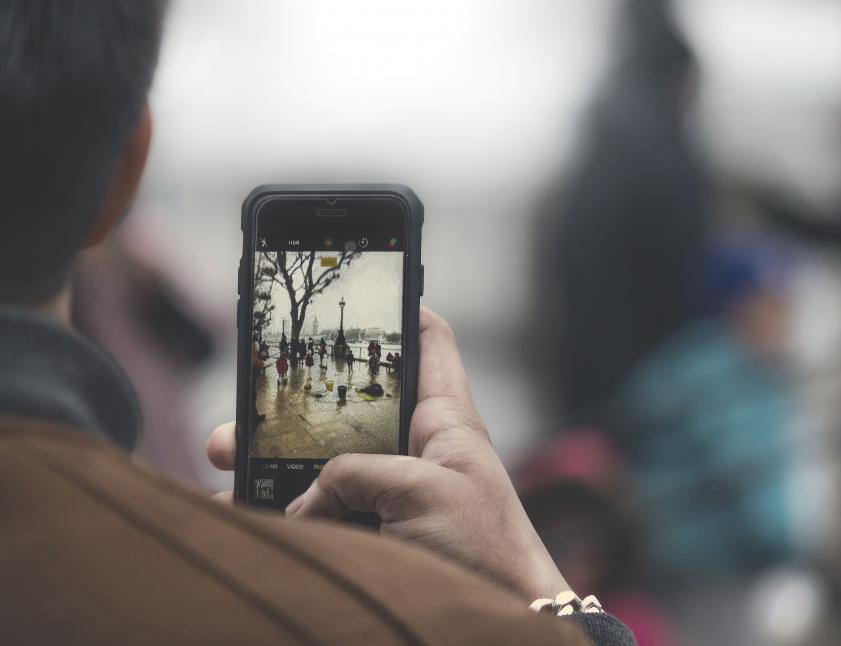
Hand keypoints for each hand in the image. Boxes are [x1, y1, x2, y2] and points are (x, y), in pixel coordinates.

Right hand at [207, 307, 569, 600]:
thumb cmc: (486, 554)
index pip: (428, 343)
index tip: (364, 285)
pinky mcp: (373, 535)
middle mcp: (414, 451)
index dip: (400, 308)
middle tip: (251, 396)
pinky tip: (239, 511)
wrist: (494, 631)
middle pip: (351, 402)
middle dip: (300, 396)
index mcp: (444, 420)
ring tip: (226, 453)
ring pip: (322, 461)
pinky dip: (277, 511)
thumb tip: (301, 502)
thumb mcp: (423, 494)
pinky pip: (316, 512)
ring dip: (273, 458)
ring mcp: (391, 494)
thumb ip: (356, 475)